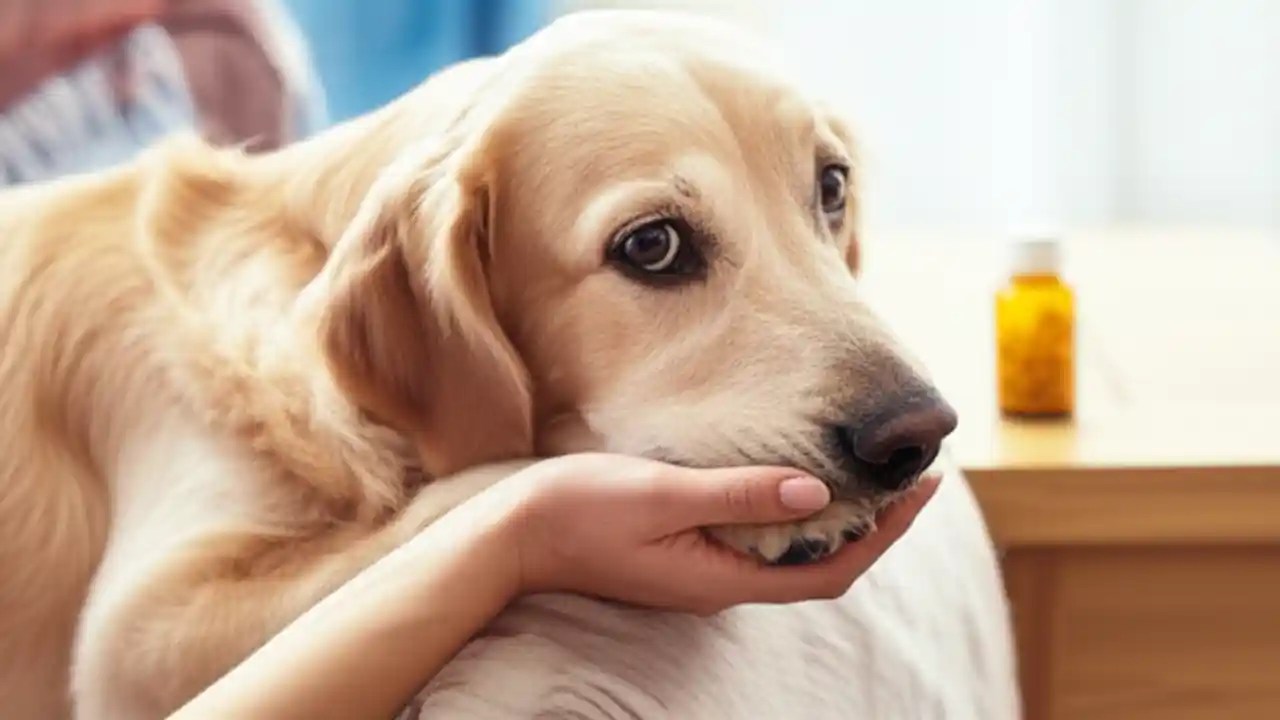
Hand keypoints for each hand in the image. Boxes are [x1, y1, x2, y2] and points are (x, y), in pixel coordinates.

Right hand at [499, 453, 940, 614]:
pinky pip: (760, 542)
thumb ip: (737, 495)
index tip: (923, 486)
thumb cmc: (580, 510)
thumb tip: (816, 492)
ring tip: (873, 474)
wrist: (513, 535)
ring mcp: (703, 572)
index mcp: (722, 579)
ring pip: (793, 556)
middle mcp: (721, 585)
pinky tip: (801, 481)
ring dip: (840, 519)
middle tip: (913, 474)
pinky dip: (796, 514)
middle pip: (821, 567)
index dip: (885, 534)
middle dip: (875, 525)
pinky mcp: (686, 553)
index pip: (830, 570)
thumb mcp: (662, 495)